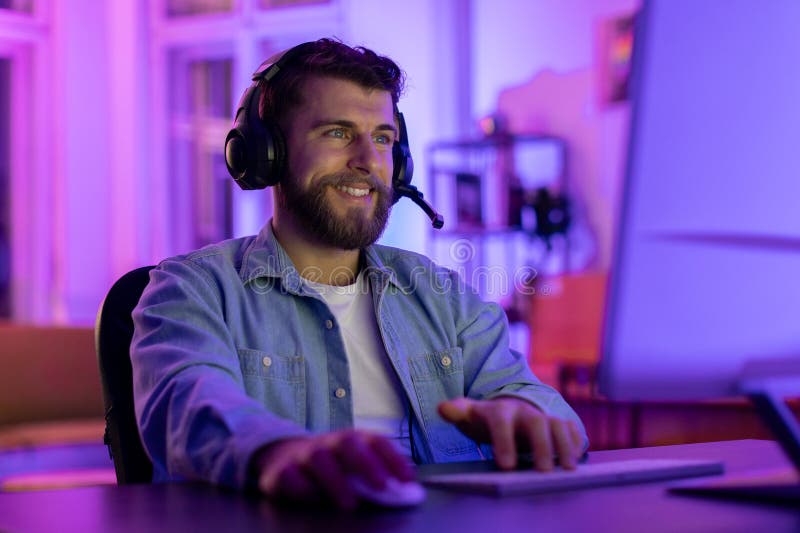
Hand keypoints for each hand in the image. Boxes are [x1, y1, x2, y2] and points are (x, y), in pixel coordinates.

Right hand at [253, 429, 414, 509]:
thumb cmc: (331, 465)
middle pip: (347, 443)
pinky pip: (289, 476)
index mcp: (352, 439)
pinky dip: (301, 487)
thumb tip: (413, 494)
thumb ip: (381, 478)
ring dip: (335, 481)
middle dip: (366, 462)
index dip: (393, 458)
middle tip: (381, 485)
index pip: (375, 441)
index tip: (408, 479)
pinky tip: (312, 498)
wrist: (282, 456)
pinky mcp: (280, 472)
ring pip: (318, 459)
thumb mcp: (354, 466)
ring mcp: (303, 456)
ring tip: (350, 505)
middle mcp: (328, 444)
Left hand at [438, 397, 583, 470]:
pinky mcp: (558, 423)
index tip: (505, 466)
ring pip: (558, 425)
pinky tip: (575, 458)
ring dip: (564, 445)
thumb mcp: (470, 415)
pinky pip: (571, 428)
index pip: (501, 422)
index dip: (504, 442)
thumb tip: (443, 409)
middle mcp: (525, 411)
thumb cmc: (487, 418)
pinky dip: (576, 441)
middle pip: (536, 423)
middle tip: (543, 472)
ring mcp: (544, 415)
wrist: (508, 410)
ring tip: (566, 468)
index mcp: (500, 410)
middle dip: (541, 446)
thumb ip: (457, 412)